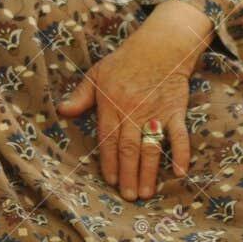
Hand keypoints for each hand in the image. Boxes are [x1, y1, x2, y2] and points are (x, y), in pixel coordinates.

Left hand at [58, 1, 209, 200]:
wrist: (161, 45)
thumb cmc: (126, 60)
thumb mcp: (97, 73)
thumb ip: (80, 96)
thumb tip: (62, 111)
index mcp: (111, 104)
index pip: (108, 139)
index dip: (109, 162)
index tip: (110, 180)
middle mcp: (133, 111)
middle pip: (129, 148)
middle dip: (127, 174)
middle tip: (127, 196)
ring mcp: (155, 112)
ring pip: (151, 147)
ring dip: (148, 172)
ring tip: (145, 193)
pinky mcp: (175, 111)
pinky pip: (179, 135)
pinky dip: (180, 153)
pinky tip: (178, 173)